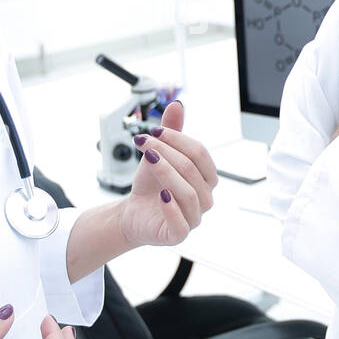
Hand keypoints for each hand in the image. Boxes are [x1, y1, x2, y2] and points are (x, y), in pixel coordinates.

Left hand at [119, 100, 217, 247]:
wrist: (133, 213)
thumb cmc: (150, 185)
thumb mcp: (158, 155)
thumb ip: (171, 132)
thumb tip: (177, 104)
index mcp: (206, 178)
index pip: (200, 153)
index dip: (177, 139)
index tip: (154, 130)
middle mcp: (205, 198)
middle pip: (192, 170)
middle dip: (167, 152)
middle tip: (144, 142)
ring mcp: (194, 218)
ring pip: (188, 193)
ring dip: (166, 173)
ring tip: (148, 160)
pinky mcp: (178, 235)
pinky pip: (181, 223)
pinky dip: (171, 207)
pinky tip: (160, 194)